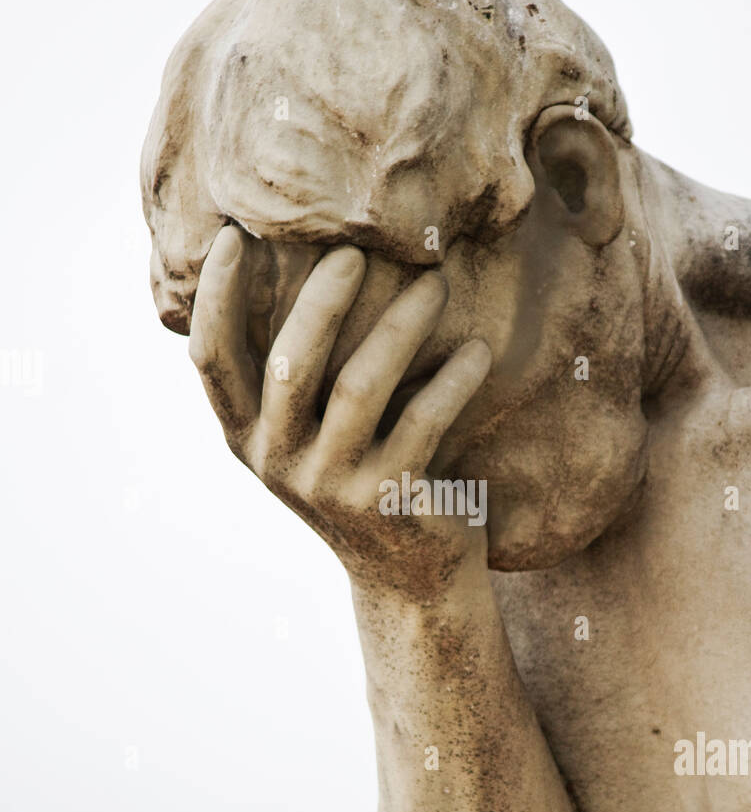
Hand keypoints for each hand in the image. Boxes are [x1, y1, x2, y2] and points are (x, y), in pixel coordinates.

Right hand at [188, 226, 491, 596]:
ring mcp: (331, 485)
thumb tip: (299, 262)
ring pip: (360, 386)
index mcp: (247, 437)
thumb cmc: (363, 474)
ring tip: (436, 284)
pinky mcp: (388, 500)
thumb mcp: (311, 433)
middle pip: (289, 363)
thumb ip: (293, 374)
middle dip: (323, 298)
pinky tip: (476, 351)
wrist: (410, 573)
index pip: (212, 361)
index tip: (232, 238)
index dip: (214, 300)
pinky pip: (422, 422)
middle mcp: (278, 462)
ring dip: (401, 326)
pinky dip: (453, 380)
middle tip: (357, 249)